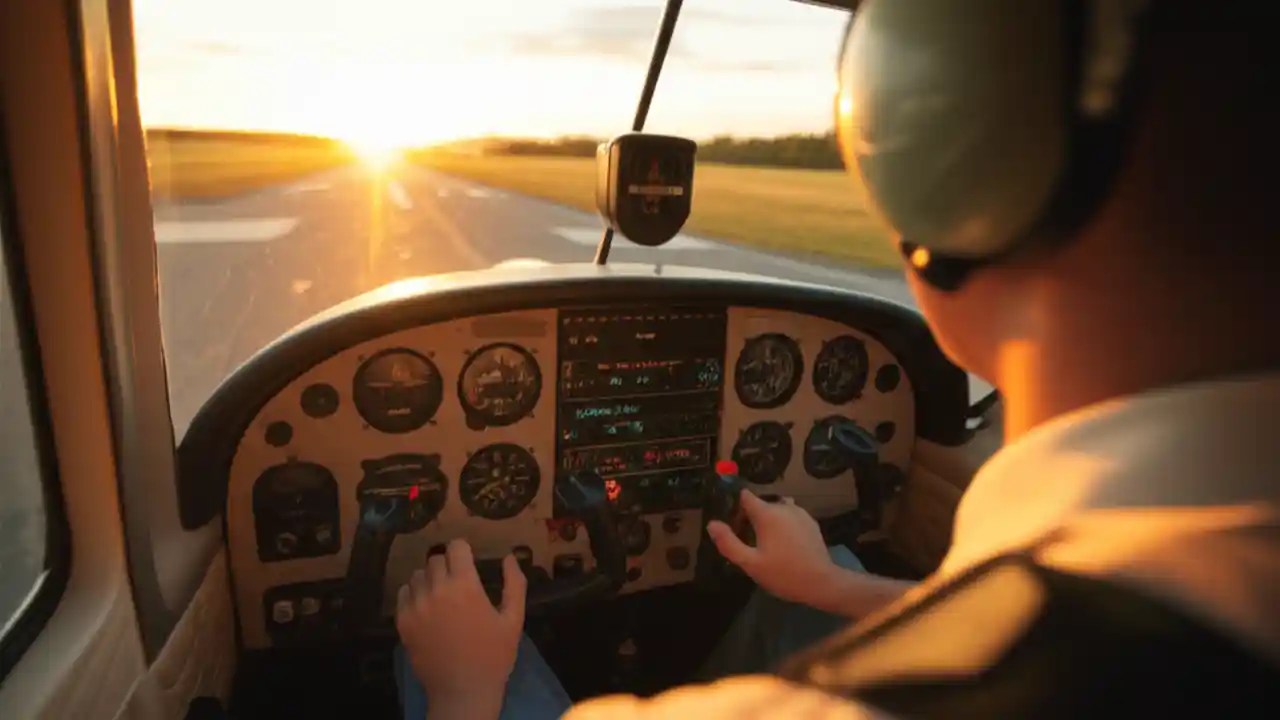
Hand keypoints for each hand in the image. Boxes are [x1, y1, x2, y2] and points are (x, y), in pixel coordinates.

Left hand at [396, 539, 524, 717]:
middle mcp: (437, 589)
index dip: (464, 551)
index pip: (456, 547)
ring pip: (418, 575)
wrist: (463, 692)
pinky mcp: (403, 621)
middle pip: (436, 559)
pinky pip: (403, 593)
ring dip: (430, 579)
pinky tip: (427, 608)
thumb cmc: (493, 655)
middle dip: (449, 566)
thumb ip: (514, 584)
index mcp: (465, 585)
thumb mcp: (513, 619)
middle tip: (459, 585)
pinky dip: (414, 594)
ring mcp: (416, 605)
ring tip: (441, 597)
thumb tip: (508, 557)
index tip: (469, 562)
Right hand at [706, 491, 842, 607]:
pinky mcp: (811, 522)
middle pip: (760, 504)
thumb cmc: (783, 573)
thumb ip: (729, 543)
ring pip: (777, 510)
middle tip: (746, 541)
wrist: (822, 583)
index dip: (735, 506)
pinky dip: (783, 525)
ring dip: (769, 521)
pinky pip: (790, 517)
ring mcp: (800, 513)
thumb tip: (712, 524)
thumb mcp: (750, 563)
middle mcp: (784, 506)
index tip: (731, 522)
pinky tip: (784, 545)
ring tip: (766, 544)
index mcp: (767, 513)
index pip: (745, 496)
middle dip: (750, 517)